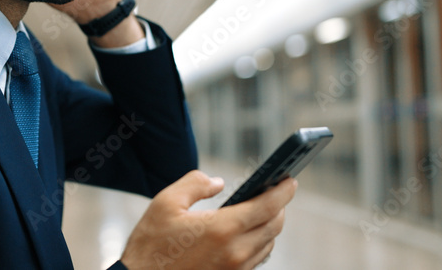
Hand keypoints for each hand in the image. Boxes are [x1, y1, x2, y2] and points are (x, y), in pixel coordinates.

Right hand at [120, 170, 296, 269]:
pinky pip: (255, 261)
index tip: (290, 180)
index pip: (267, 207)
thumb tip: (218, 182)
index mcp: (222, 229)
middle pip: (274, 226)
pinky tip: (247, 234)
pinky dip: (258, 244)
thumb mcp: (165, 203)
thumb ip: (195, 184)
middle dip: (279, 207)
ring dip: (269, 226)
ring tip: (262, 210)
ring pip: (267, 245)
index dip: (283, 192)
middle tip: (275, 191)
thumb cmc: (151, 245)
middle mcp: (235, 253)